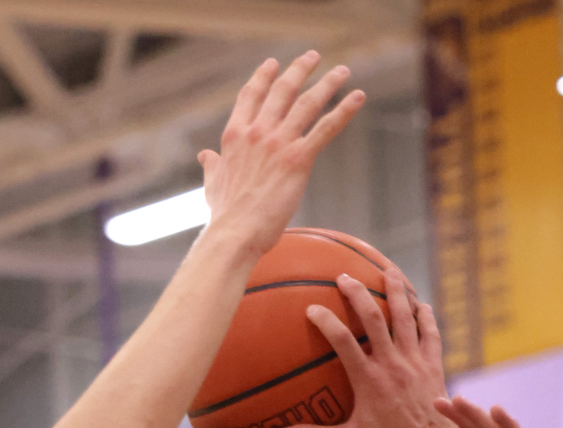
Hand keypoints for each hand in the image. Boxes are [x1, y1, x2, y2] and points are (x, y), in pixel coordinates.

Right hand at [199, 53, 365, 263]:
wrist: (235, 233)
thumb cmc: (224, 215)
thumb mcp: (212, 184)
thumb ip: (211, 165)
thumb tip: (204, 155)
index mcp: (235, 136)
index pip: (251, 96)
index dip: (263, 77)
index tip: (273, 64)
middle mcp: (257, 132)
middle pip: (282, 90)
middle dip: (300, 69)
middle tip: (313, 57)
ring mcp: (279, 143)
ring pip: (308, 102)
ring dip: (328, 83)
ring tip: (342, 71)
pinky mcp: (298, 159)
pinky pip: (326, 128)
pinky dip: (344, 110)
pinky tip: (358, 96)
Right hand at [275, 270, 465, 427]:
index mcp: (368, 379)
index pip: (342, 341)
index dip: (326, 321)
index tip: (312, 308)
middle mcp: (392, 363)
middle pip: (374, 318)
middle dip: (358, 292)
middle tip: (345, 276)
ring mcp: (415, 361)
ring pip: (405, 316)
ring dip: (396, 290)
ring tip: (387, 271)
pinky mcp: (433, 364)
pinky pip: (430, 332)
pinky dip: (425, 315)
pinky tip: (420, 304)